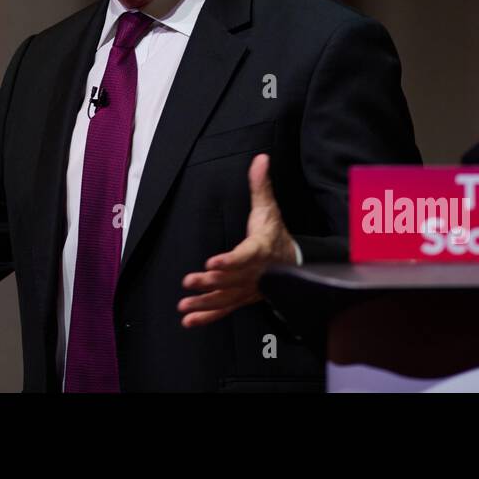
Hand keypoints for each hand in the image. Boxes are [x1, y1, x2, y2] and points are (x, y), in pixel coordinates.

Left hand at [178, 153, 297, 327]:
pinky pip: (224, 309)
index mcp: (260, 249)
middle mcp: (255, 273)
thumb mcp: (269, 208)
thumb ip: (260, 185)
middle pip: (231, 279)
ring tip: (184, 307)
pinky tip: (189, 320)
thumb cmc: (275, 234)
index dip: (230, 261)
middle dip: (210, 282)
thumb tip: (260, 158)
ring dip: (204, 304)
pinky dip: (207, 317)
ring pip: (226, 298)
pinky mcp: (243, 298)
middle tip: (190, 282)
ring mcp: (249, 289)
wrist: (294, 263)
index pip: (245, 256)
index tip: (212, 262)